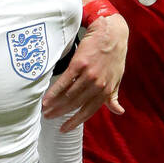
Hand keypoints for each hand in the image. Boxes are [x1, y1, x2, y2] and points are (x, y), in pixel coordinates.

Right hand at [41, 12, 128, 132]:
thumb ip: (113, 97)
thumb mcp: (117, 79)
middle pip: (75, 104)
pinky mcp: (79, 64)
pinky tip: (46, 99)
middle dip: (60, 113)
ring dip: (55, 104)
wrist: (112, 33)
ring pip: (68, 95)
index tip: (64, 129)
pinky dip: (54, 92)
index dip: (75, 122)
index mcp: (106, 91)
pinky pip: (64, 81)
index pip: (88, 111)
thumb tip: (118, 112)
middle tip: (48, 117)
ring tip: (45, 110)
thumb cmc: (115, 56)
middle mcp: (97, 85)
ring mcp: (88, 75)